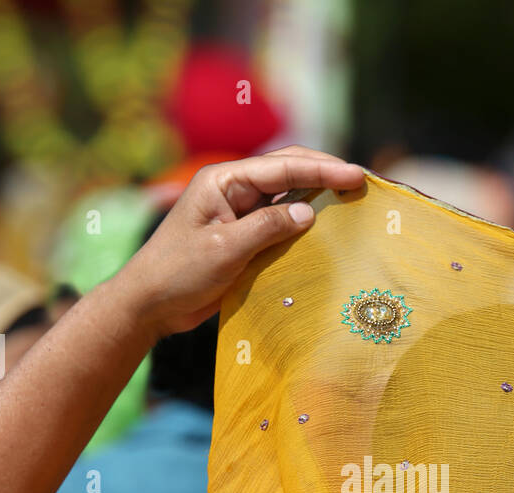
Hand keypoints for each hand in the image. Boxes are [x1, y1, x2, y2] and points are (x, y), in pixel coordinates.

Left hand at [116, 146, 365, 340]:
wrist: (150, 304)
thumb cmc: (178, 272)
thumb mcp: (225, 249)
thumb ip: (268, 227)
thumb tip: (310, 213)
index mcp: (223, 180)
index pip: (281, 167)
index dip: (322, 170)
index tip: (356, 176)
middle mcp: (233, 190)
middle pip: (287, 172)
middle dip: (325, 175)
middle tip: (363, 183)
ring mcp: (238, 213)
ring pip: (287, 197)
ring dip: (318, 198)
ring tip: (353, 201)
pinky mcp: (243, 237)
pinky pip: (280, 224)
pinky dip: (304, 225)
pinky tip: (327, 229)